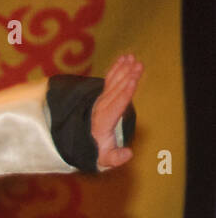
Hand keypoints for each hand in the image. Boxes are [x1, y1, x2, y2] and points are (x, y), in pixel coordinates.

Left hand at [92, 53, 143, 170]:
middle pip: (114, 92)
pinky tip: (124, 58)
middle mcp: (98, 111)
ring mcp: (99, 102)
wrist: (81, 145)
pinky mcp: (101, 97)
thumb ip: (115, 158)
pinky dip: (116, 69)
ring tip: (132, 57)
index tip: (132, 81)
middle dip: (126, 77)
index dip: (123, 94)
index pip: (113, 107)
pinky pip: (108, 81)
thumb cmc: (96, 153)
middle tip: (137, 64)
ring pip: (111, 84)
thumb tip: (129, 154)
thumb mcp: (104, 159)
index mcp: (101, 124)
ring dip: (122, 70)